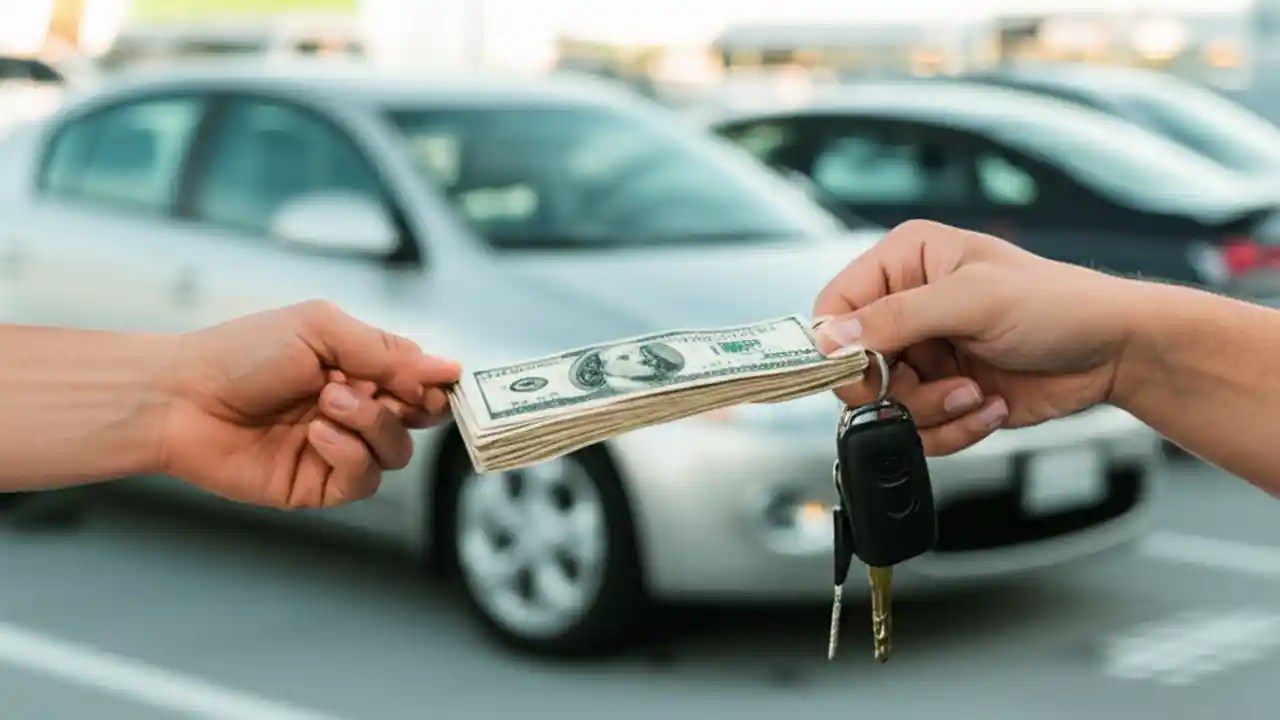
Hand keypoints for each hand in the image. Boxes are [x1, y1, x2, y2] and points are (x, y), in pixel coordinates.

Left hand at [155, 301, 460, 508]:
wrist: (180, 397)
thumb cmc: (241, 353)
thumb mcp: (321, 329)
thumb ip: (386, 352)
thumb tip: (447, 368)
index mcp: (357, 368)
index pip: (419, 381)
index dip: (436, 384)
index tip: (444, 382)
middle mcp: (353, 410)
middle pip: (419, 420)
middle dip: (411, 405)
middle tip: (386, 390)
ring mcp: (336, 450)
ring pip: (396, 452)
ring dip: (371, 425)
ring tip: (328, 404)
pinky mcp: (317, 485)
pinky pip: (362, 481)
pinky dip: (348, 455)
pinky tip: (316, 435)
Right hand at [813, 220, 1138, 455]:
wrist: (1114, 353)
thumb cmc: (1059, 304)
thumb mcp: (973, 301)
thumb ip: (897, 317)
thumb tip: (834, 337)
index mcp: (906, 261)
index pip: (837, 304)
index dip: (839, 344)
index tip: (860, 372)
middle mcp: (908, 307)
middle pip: (854, 366)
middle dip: (896, 387)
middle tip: (939, 383)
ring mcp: (924, 354)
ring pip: (884, 404)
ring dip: (932, 410)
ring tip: (975, 392)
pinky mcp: (942, 393)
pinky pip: (918, 427)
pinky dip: (953, 427)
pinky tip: (988, 403)